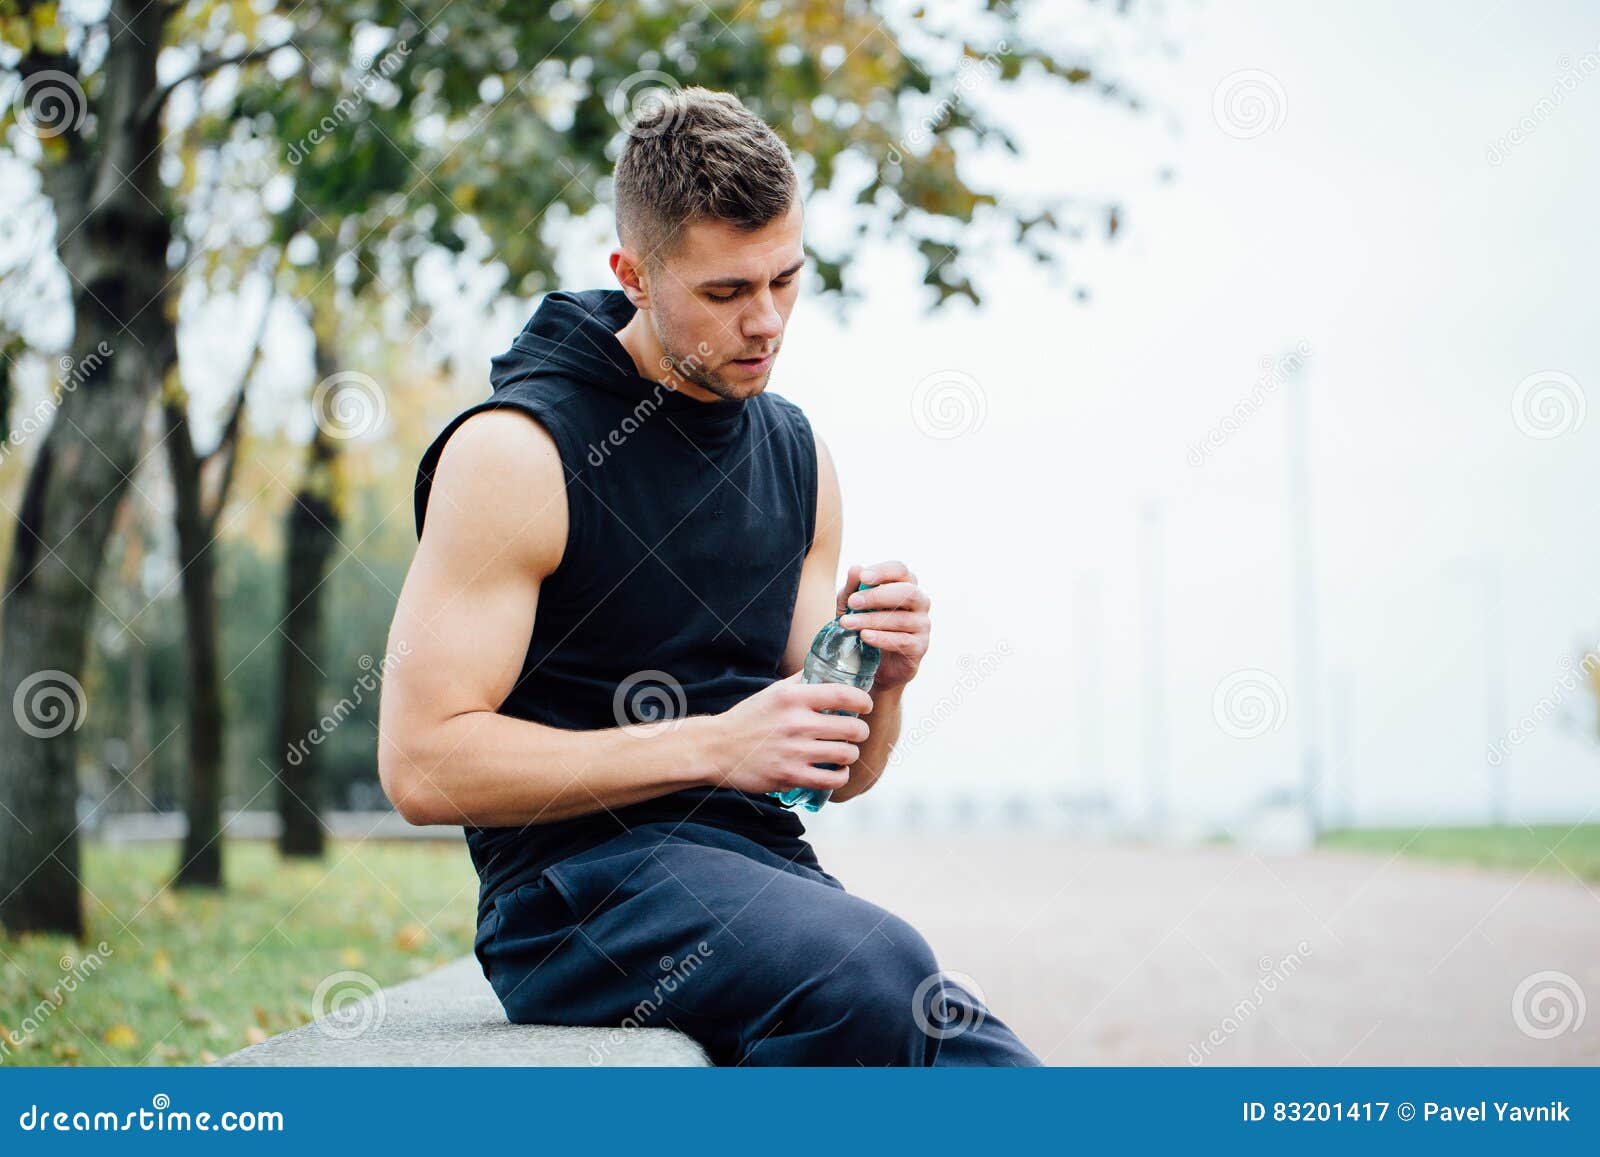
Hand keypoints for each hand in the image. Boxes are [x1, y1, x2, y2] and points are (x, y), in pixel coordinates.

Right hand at [702, 672, 872, 794]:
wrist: (717, 748)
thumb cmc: (748, 718)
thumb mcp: (773, 692)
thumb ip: (802, 681)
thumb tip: (827, 668)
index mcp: (793, 697)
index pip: (843, 695)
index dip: (863, 701)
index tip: (866, 705)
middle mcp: (796, 723)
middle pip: (852, 728)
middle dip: (861, 731)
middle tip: (857, 732)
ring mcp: (794, 751)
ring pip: (846, 754)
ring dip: (851, 754)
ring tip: (846, 751)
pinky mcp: (790, 776)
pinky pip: (832, 779)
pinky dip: (841, 776)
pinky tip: (838, 771)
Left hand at [837, 560, 929, 692]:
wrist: (874, 665)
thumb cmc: (866, 627)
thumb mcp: (852, 607)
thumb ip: (853, 588)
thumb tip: (855, 568)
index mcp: (905, 585)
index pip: (901, 570)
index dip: (883, 571)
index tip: (863, 577)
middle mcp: (919, 603)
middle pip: (907, 592)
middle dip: (878, 596)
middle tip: (853, 602)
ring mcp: (922, 625)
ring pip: (901, 619)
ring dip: (871, 620)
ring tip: (848, 623)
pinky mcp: (919, 647)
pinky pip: (902, 640)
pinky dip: (881, 637)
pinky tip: (864, 636)